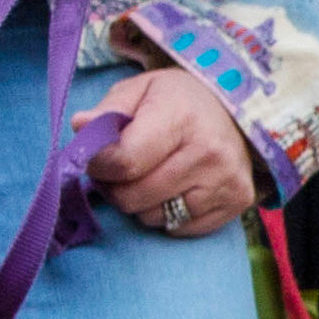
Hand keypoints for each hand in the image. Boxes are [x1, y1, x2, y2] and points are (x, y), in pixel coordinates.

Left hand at [88, 64, 250, 236]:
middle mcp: (209, 152)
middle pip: (133, 197)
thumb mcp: (140, 90)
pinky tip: (175, 189)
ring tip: (149, 177)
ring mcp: (226, 181)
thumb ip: (107, 111)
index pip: (124, 162)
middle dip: (115, 187)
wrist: (236, 110)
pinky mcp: (237, 202)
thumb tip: (81, 127)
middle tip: (120, 170)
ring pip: (152, 217)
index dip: (99, 165)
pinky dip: (167, 215)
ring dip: (140, 203)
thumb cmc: (178, 100)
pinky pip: (179, 229)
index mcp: (181, 117)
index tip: (96, 158)